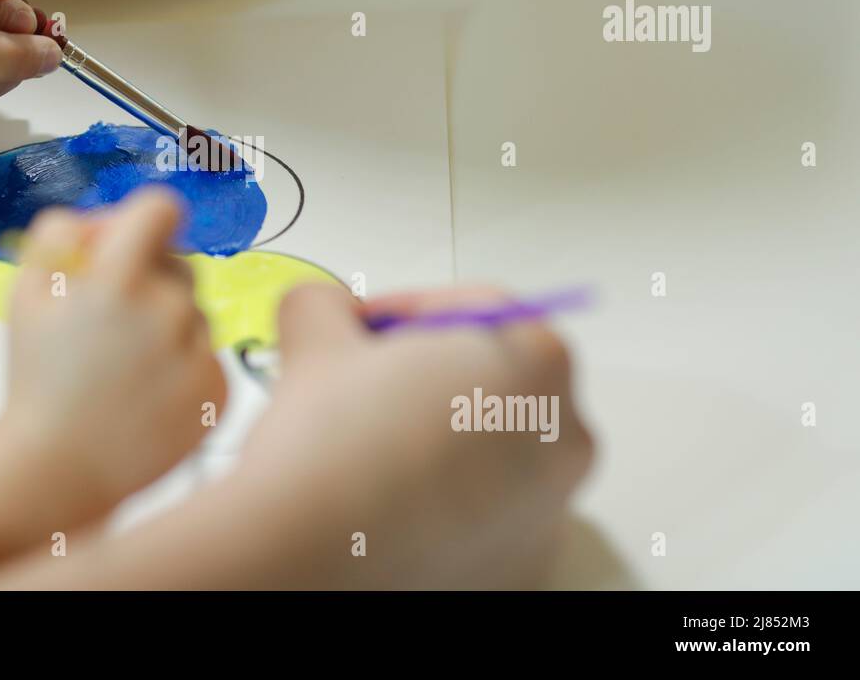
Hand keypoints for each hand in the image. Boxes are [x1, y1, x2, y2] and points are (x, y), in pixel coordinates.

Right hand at [0, 189, 225, 562]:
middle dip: (148, 279)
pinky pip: (207, 357)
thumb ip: (59, 233)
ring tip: (121, 367)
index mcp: (118, 279)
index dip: (142, 220)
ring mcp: (198, 353)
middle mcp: (168, 310)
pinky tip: (144, 393)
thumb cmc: (35, 378)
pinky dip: (182, 368)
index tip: (128, 244)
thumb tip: (101, 221)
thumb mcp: (24, 291)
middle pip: (179, 264)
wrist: (57, 469)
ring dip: (166, 326)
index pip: (161, 208)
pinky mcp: (219, 391)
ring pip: (194, 314)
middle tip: (109, 320)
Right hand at [237, 284, 593, 588]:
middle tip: (366, 385)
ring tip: (371, 448)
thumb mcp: (316, 330)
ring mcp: (552, 512)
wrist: (306, 554)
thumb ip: (330, 303)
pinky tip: (388, 500)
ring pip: (495, 451)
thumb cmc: (329, 445)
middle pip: (496, 381)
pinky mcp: (524, 568)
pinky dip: (447, 503)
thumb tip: (329, 311)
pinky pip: (489, 516)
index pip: (478, 310)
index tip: (367, 330)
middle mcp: (566, 438)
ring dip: (442, 438)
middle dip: (432, 376)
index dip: (409, 311)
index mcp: (536, 361)